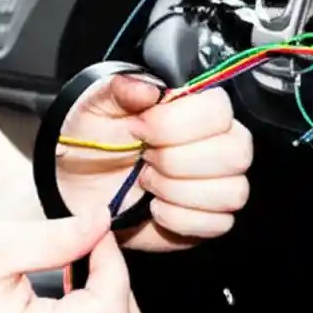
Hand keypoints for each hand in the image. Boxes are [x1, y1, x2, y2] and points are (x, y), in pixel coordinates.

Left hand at [56, 75, 252, 251]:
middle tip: (144, 159)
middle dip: (177, 161)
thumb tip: (149, 89)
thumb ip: (120, 89)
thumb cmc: (93, 140)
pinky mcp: (209, 220)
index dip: (176, 123)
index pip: (219, 109)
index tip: (138, 129)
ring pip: (231, 191)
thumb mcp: (95, 103)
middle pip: (235, 154)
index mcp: (194, 108)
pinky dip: (178, 218)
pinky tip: (154, 207)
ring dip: (177, 191)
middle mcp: (216, 143)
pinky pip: (217, 224)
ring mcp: (217, 184)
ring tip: (147, 182)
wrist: (77, 184)